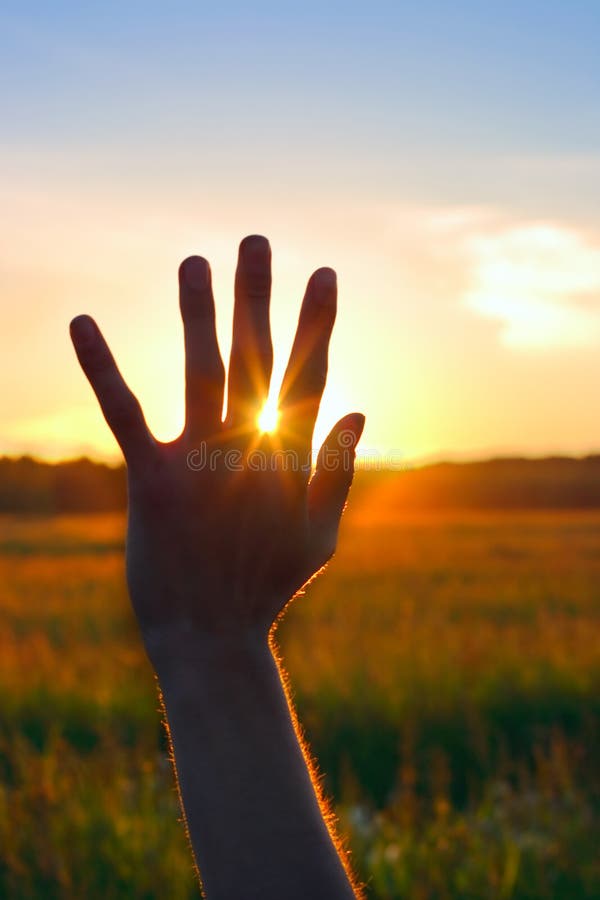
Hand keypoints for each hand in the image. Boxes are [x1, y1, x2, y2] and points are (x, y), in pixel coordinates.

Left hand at [70, 235, 363, 668]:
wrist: (214, 638)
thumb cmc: (266, 587)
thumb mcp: (321, 536)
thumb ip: (340, 473)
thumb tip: (363, 411)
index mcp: (290, 458)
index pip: (309, 377)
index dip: (316, 324)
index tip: (323, 274)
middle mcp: (249, 449)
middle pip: (257, 360)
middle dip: (259, 298)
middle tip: (256, 240)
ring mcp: (202, 462)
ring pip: (202, 373)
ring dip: (198, 315)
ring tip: (193, 260)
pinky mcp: (154, 481)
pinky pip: (126, 415)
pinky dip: (104, 368)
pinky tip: (83, 322)